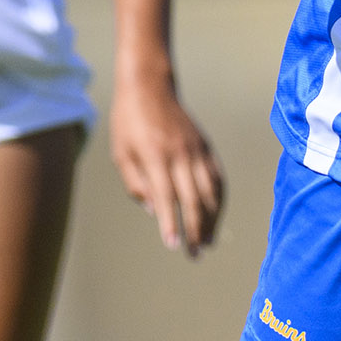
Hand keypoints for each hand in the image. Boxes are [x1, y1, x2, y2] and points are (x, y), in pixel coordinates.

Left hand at [109, 68, 223, 255]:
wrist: (149, 86)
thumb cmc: (128, 123)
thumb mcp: (121, 154)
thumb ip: (136, 184)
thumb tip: (155, 211)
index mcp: (154, 156)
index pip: (167, 197)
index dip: (171, 223)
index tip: (174, 246)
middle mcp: (180, 154)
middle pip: (194, 198)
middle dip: (196, 229)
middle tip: (196, 253)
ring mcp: (196, 150)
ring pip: (211, 190)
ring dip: (212, 219)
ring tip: (209, 241)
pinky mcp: (205, 147)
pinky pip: (217, 177)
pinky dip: (219, 200)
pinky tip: (216, 215)